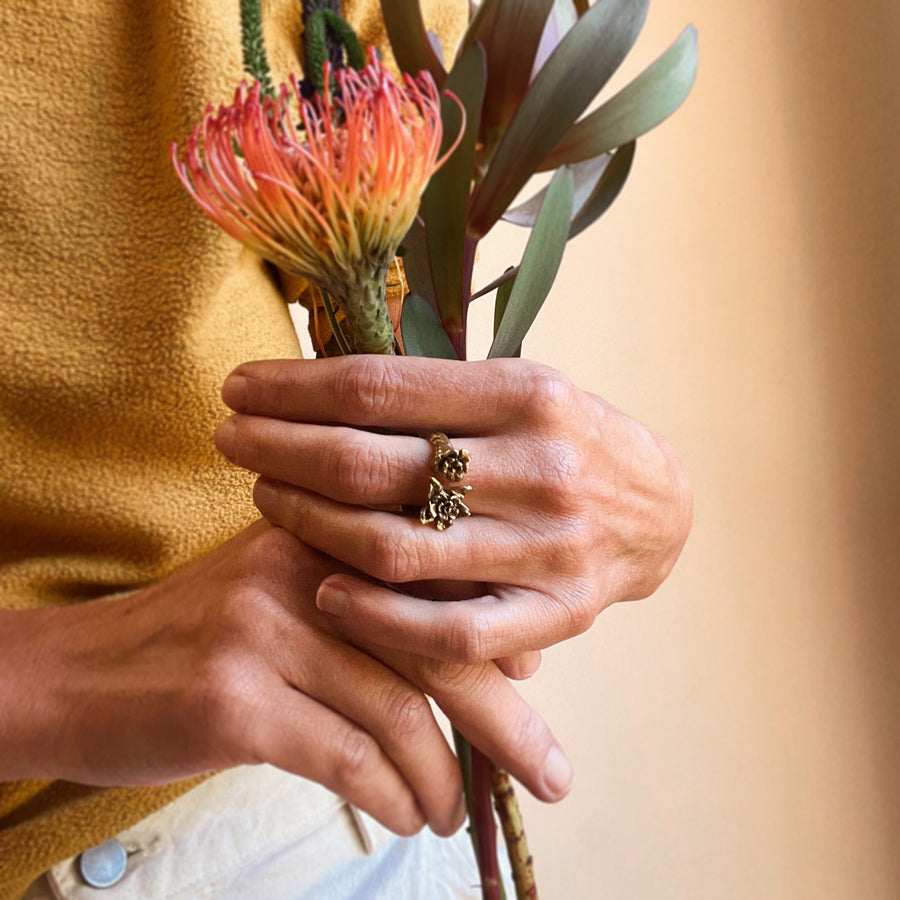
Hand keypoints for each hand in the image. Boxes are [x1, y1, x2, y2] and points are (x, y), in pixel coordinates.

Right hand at [0, 521, 570, 836]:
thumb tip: (496, 657)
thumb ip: (376, 614)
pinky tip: (404, 816)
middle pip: (433, 644)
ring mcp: (265, 630)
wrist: (79, 674)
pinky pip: (347, 756)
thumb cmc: (201, 642)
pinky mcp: (235, 699)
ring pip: (396, 709)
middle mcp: (301, 568)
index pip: (435, 582)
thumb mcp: (288, 601)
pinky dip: (389, 795)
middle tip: (548, 772)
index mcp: (323, 535)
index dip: (493, 639)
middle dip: (501, 719)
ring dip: (440, 775)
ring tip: (451, 810)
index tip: (531, 687)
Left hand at [214, 355, 692, 673]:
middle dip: (280, 451)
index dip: (293, 390)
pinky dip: (375, 617)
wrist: (659, 510)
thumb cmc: (569, 439)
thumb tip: (322, 368)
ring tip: (266, 499)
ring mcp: (548, 548)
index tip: (240, 389)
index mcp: (528, 395)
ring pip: (397, 548)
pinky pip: (449, 632)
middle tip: (232, 440)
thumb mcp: (520, 385)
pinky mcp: (555, 614)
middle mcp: (540, 469)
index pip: (378, 389)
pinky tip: (324, 590)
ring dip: (309, 525)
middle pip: (373, 466)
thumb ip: (435, 386)